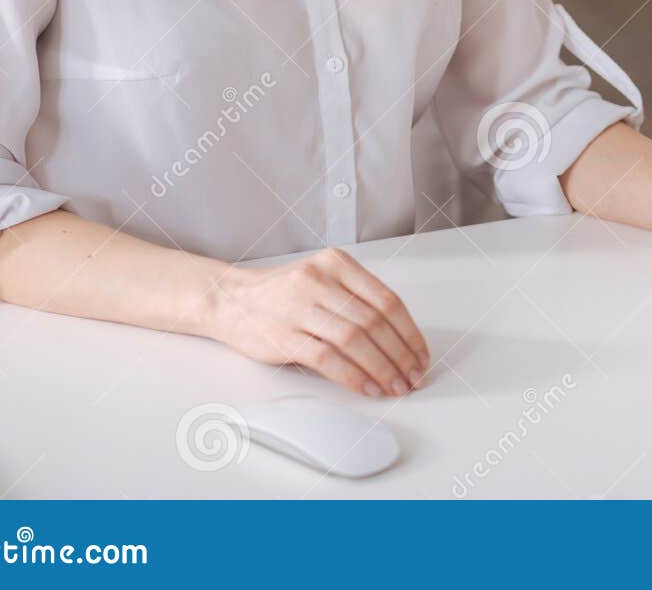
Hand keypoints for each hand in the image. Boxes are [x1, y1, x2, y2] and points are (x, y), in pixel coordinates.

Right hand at [205, 248, 430, 398]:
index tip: (421, 356)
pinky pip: (328, 358)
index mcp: (337, 263)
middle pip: (375, 322)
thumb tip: (401, 341)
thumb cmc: (283, 295)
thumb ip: (358, 299)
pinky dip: (353, 376)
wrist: (230, 300)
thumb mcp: (323, 279)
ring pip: (355, 340)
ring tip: (395, 386)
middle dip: (401, 355)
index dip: (410, 333)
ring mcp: (300, 307)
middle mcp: (320, 280)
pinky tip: (367, 388)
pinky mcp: (283, 335)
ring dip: (382, 368)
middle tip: (413, 377)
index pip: (387, 300)